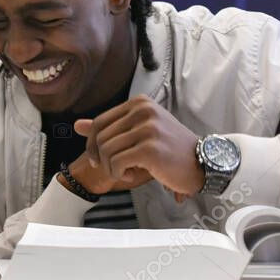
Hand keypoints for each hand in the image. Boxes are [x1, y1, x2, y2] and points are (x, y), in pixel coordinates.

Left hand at [73, 95, 204, 198]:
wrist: (202, 162)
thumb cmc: (170, 149)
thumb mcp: (139, 132)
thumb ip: (109, 127)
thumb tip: (77, 125)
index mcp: (139, 103)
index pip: (100, 122)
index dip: (92, 143)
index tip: (97, 159)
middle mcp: (143, 111)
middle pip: (100, 137)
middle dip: (101, 158)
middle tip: (113, 169)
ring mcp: (147, 128)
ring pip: (107, 151)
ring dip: (111, 168)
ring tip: (124, 172)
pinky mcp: (150, 148)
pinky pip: (117, 162)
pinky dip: (119, 173)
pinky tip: (131, 175)